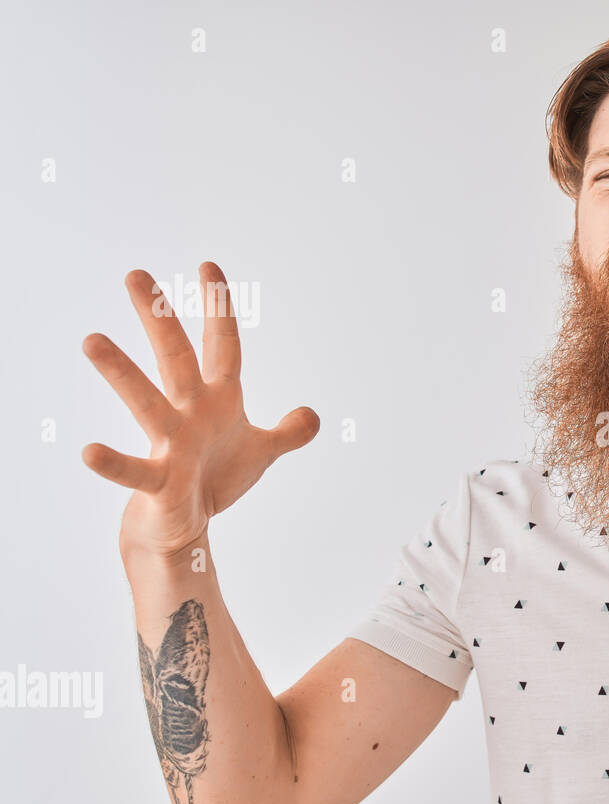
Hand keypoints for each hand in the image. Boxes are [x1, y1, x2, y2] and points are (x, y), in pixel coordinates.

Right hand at [82, 262, 319, 559]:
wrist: (184, 525)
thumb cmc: (215, 480)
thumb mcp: (260, 453)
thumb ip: (288, 433)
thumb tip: (313, 415)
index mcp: (218, 401)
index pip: (223, 346)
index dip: (219, 309)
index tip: (207, 265)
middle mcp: (190, 413)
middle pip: (176, 358)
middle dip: (160, 319)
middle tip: (136, 275)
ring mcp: (172, 444)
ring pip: (146, 402)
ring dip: (122, 373)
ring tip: (92, 340)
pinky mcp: (160, 481)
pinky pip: (134, 470)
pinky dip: (113, 463)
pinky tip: (88, 452)